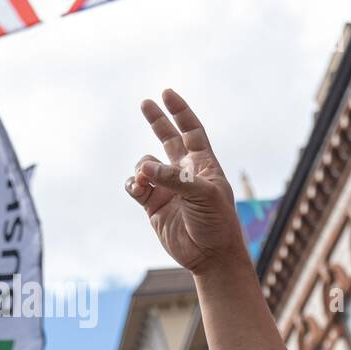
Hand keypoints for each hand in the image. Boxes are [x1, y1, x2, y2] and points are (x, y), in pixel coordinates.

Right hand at [125, 89, 245, 274]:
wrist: (211, 256)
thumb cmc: (217, 223)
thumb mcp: (203, 196)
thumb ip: (174, 178)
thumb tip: (143, 167)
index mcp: (203, 166)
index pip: (192, 132)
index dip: (181, 112)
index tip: (167, 93)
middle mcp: (184, 174)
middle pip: (168, 139)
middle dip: (157, 121)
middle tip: (145, 103)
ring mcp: (168, 189)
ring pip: (145, 165)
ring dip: (141, 168)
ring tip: (145, 181)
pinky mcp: (153, 206)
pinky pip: (135, 186)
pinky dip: (132, 184)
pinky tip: (137, 188)